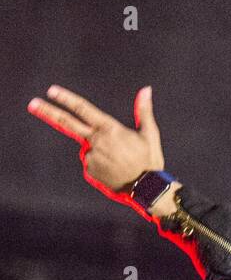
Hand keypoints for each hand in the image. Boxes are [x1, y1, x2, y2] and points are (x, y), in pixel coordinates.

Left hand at [27, 84, 164, 205]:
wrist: (147, 190)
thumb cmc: (150, 162)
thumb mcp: (150, 135)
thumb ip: (144, 111)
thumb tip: (146, 89)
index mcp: (109, 129)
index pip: (83, 109)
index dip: (66, 99)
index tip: (52, 91)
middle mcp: (96, 141)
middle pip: (66, 123)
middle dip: (47, 112)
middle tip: (32, 103)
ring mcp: (91, 157)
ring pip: (88, 148)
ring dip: (99, 151)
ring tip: (119, 162)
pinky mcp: (90, 171)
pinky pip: (91, 163)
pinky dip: (100, 165)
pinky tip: (114, 171)